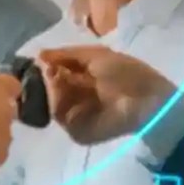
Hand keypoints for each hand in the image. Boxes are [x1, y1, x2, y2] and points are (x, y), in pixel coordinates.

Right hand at [36, 46, 176, 144]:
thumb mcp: (97, 55)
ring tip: (58, 81)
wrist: (144, 101)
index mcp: (85, 76)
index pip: (56, 70)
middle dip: (46, 77)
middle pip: (49, 86)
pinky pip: (59, 116)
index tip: (39, 60)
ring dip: (52, 89)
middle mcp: (78, 95)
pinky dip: (58, 104)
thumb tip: (39, 55)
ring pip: (50, 101)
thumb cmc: (125, 74)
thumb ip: (67, 54)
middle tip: (48, 72)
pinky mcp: (77, 130)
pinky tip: (64, 96)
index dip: (46, 65)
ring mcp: (76, 114)